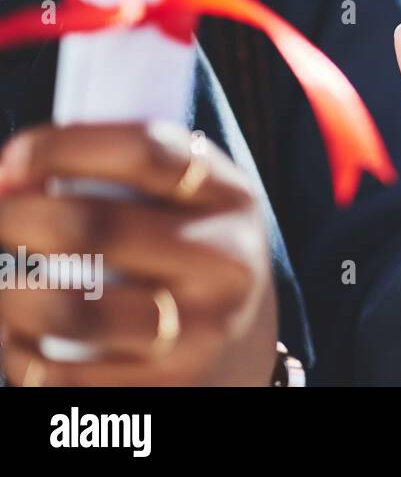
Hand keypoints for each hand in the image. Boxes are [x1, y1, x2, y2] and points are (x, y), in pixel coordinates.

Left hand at [0, 123, 277, 385]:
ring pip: (67, 309)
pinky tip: (24, 335)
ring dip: (7, 293)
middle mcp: (226, 261)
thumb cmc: (187, 251)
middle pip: (93, 227)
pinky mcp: (169, 388)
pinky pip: (61, 374)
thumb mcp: (186, 199)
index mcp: (231, 198)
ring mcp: (202, 330)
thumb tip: (9, 177)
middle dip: (14, 218)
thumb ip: (121, 173)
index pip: (146, 152)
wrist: (241, 343)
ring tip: (6, 284)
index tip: (14, 158)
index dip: (63, 147)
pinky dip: (20, 351)